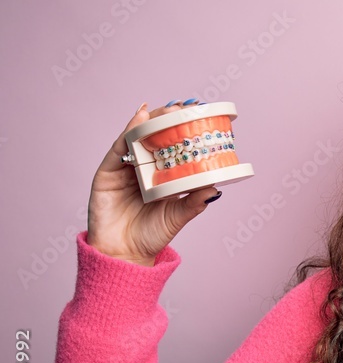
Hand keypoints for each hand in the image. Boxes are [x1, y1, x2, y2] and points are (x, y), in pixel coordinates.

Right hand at [87, 100, 222, 265]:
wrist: (124, 255)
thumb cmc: (151, 236)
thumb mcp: (178, 216)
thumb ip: (194, 202)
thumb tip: (216, 188)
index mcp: (160, 177)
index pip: (172, 148)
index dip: (183, 131)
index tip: (199, 115)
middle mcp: (142, 169)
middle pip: (155, 138)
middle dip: (168, 120)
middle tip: (185, 106)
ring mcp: (124, 170)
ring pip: (137, 138)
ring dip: (152, 121)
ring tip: (167, 109)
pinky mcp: (107, 173)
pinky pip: (118, 148)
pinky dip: (128, 130)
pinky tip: (140, 118)